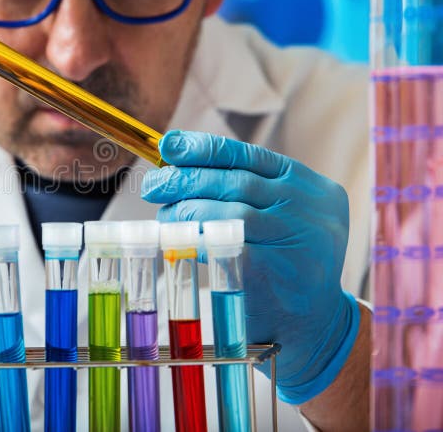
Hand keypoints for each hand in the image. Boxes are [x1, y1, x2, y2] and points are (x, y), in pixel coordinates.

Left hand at [142, 130, 359, 402]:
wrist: (315, 324)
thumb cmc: (284, 263)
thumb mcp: (279, 217)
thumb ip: (242, 191)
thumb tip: (177, 166)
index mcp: (309, 187)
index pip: (250, 156)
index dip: (204, 148)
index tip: (169, 145)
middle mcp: (310, 209)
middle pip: (236, 182)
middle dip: (186, 180)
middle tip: (153, 185)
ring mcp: (299, 240)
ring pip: (230, 212)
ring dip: (188, 211)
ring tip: (164, 215)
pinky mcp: (278, 272)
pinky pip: (227, 246)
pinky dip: (197, 239)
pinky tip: (178, 240)